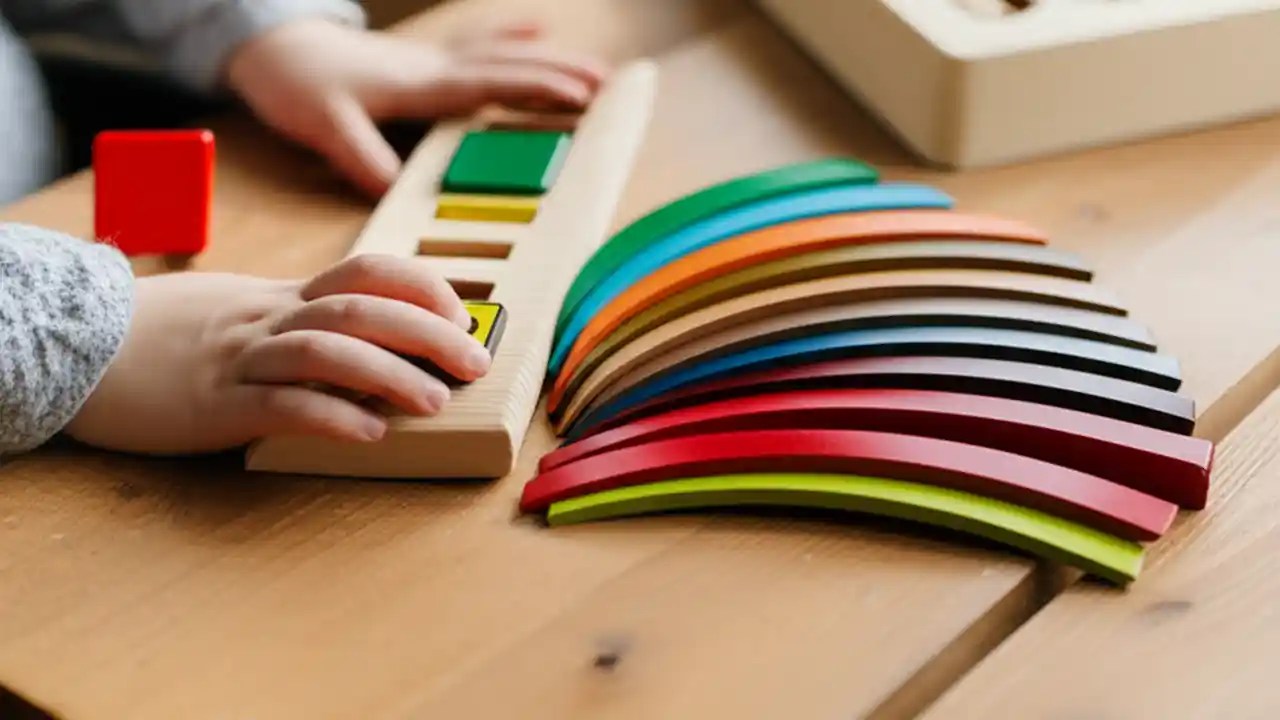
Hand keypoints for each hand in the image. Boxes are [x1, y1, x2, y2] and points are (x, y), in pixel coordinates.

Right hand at [65, 255, 490, 454]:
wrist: (82, 348)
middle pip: (358, 309)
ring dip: (388, 374)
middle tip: (475, 362)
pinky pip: (279, 406)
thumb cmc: (171, 335)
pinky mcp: (213, 405)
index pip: (365, 272)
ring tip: (435, 402)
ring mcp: (240, 359)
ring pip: (323, 352)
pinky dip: (330, 417)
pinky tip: (369, 434)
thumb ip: (301, 321)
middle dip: (427, 332)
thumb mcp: (243, 311)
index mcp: (282, 297)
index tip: (462, 313)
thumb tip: (371, 341)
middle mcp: (268, 319)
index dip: (421, 286)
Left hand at [224, 19, 607, 196]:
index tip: (581, 97)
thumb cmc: (296, 84)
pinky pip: (476, 45)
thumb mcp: (325, 125)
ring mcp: (429, 60)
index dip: (537, 89)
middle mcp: (432, 67)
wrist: (269, 43)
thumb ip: (363, 157)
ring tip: (593, 68)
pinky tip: (535, 29)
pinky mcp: (420, 61)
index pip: (490, 84)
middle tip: (608, 87)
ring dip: (546, 59)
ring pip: (499, 54)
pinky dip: (510, 38)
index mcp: (419, 84)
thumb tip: (398, 194)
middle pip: (507, 66)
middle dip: (558, 75)